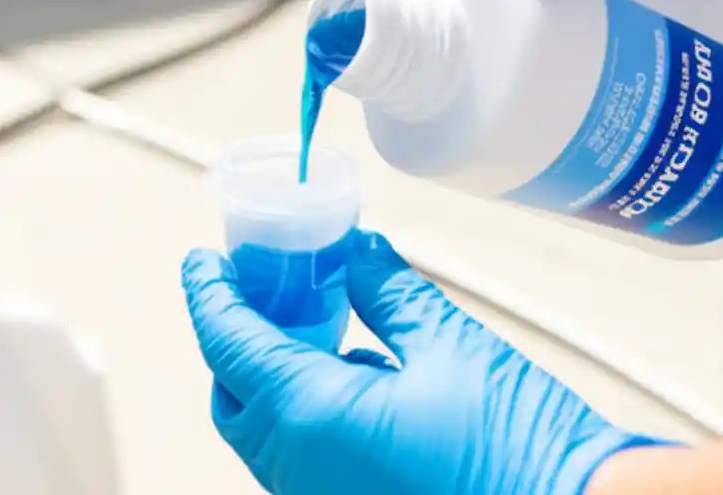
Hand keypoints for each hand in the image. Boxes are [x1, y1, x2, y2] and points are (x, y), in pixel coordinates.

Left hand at [182, 231, 668, 493]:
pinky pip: (303, 455)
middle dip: (235, 337)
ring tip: (308, 316)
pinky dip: (305, 407)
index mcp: (308, 419)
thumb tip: (356, 251)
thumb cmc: (520, 445)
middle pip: (234, 394)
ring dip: (272, 373)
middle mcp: (298, 471)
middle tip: (259, 285)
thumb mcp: (449, 345)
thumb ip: (387, 292)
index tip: (202, 261)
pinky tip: (351, 367)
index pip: (229, 344)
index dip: (209, 294)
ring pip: (266, 430)